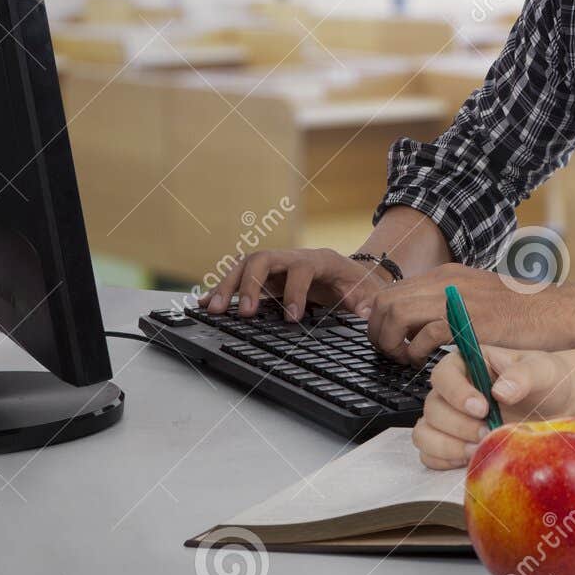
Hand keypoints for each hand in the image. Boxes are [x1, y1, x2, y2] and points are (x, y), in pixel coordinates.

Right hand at [200, 247, 392, 321]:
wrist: (350, 271)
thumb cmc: (357, 283)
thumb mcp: (367, 291)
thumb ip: (367, 303)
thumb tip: (369, 313)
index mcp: (318, 260)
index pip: (300, 268)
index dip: (294, 291)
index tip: (291, 317)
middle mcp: (291, 257)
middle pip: (264, 258)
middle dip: (251, 284)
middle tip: (244, 312)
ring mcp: (275, 265)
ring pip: (245, 266)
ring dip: (228, 286)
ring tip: (213, 309)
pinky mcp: (264, 276)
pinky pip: (238, 277)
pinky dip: (222, 289)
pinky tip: (205, 303)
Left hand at [365, 262, 574, 364]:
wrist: (559, 313)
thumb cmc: (524, 315)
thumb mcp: (477, 301)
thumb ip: (447, 307)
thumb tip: (416, 325)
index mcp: (447, 275)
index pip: (392, 290)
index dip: (379, 318)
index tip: (383, 338)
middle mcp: (447, 281)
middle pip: (385, 300)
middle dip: (378, 331)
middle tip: (390, 352)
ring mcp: (457, 298)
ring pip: (396, 312)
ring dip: (392, 341)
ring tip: (405, 359)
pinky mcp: (469, 320)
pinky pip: (424, 334)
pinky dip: (416, 351)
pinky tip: (425, 362)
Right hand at [413, 346, 573, 468]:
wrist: (559, 407)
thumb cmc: (547, 381)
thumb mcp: (543, 371)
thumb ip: (523, 375)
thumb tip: (500, 390)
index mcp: (469, 364)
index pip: (443, 374)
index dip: (456, 393)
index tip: (482, 408)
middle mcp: (454, 390)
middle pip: (433, 407)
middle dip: (458, 425)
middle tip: (488, 432)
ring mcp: (452, 418)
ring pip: (425, 432)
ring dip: (447, 446)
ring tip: (479, 450)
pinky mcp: (453, 443)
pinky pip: (430, 455)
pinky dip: (444, 460)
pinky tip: (471, 458)